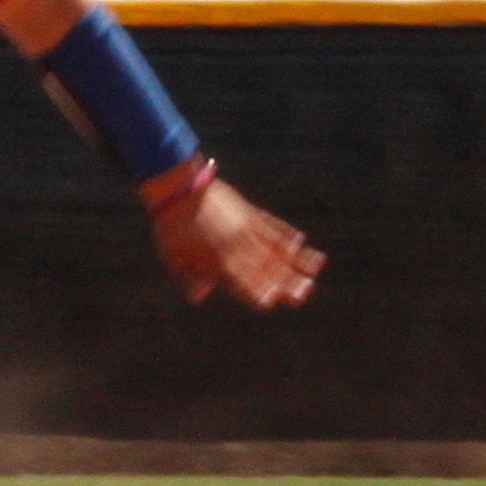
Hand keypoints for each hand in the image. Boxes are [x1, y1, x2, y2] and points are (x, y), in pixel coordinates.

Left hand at [154, 174, 321, 308]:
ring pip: (274, 246)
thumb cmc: (170, 225)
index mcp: (216, 259)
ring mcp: (245, 227)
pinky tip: (301, 241)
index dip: (257, 290)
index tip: (273, 300)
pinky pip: (271, 224)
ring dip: (295, 259)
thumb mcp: (172, 256)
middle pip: (265, 266)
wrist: (177, 186)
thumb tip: (199, 296)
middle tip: (305, 292)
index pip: (241, 280)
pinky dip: (287, 233)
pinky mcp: (248, 211)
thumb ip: (188, 277)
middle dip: (286, 281)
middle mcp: (236, 244)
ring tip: (315, 268)